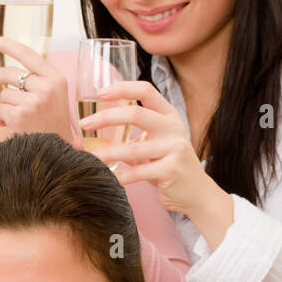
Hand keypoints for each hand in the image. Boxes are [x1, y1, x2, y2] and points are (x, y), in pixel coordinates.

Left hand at [0, 36, 73, 142]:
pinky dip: (2, 119)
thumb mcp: (55, 96)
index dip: (7, 44)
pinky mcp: (21, 116)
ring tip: (18, 118)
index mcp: (56, 78)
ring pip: (4, 94)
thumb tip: (7, 71)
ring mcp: (34, 101)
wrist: (60, 153)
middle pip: (9, 72)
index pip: (27, 53)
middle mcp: (46, 87)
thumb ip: (37, 80)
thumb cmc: (53, 125)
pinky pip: (0, 110)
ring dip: (5, 106)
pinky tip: (14, 126)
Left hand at [78, 78, 225, 222]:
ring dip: (108, 153)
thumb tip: (88, 138)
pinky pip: (139, 173)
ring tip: (90, 157)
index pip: (146, 91)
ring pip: (134, 149)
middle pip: (136, 114)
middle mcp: (173, 128)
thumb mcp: (153, 145)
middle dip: (106, 117)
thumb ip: (128, 138)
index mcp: (168, 116)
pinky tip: (109, 178)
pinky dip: (121, 177)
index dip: (122, 89)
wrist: (197, 193)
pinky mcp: (171, 170)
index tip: (100, 93)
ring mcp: (175, 148)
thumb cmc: (168, 166)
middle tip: (84, 124)